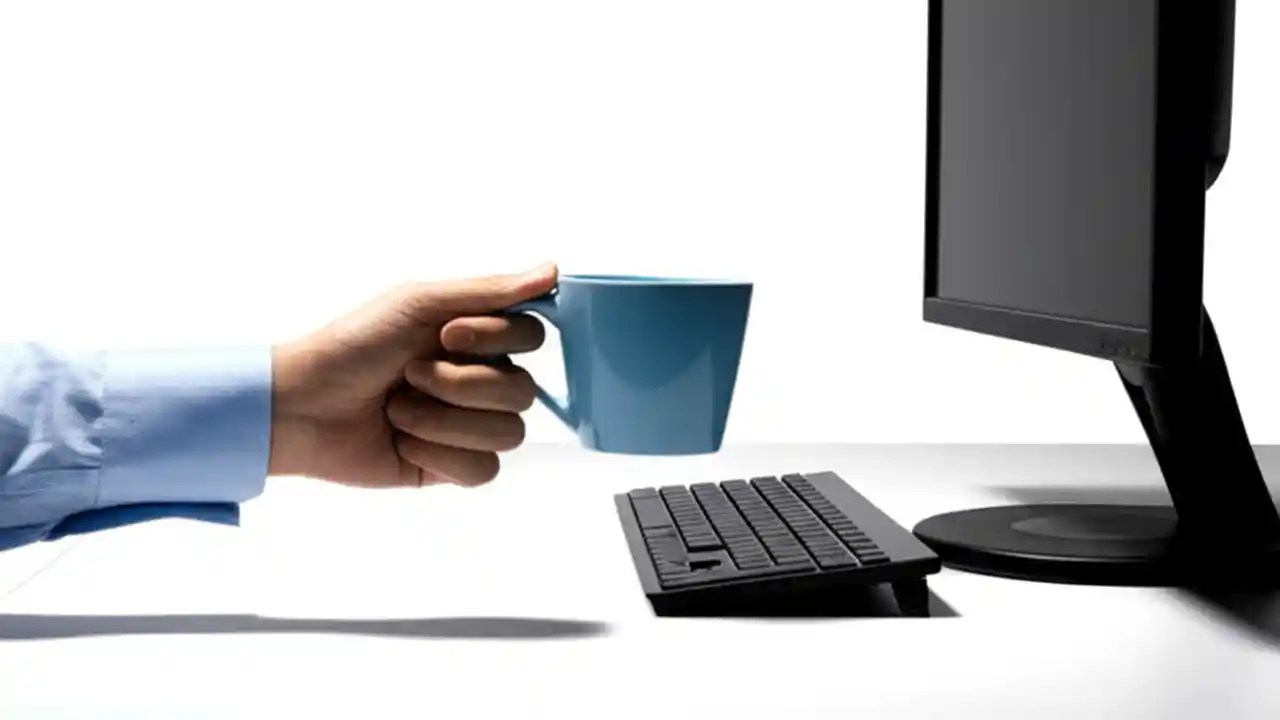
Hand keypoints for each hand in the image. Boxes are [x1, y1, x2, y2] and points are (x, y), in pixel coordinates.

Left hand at [268, 263, 556, 487]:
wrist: (303, 405)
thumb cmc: (354, 344)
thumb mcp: (420, 302)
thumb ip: (491, 291)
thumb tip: (552, 270)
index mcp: (478, 337)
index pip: (532, 337)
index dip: (495, 340)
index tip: (446, 335)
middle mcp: (482, 380)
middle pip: (524, 392)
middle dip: (459, 386)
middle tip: (409, 376)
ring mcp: (470, 426)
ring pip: (508, 434)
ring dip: (443, 422)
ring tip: (399, 411)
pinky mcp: (453, 467)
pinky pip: (484, 470)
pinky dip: (438, 456)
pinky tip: (404, 444)